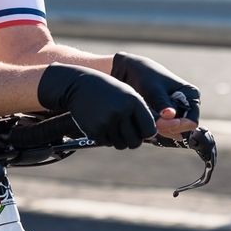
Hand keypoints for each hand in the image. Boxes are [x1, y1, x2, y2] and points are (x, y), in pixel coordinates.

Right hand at [37, 63, 155, 148]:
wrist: (78, 85)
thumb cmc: (108, 91)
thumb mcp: (127, 95)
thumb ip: (140, 113)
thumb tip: (152, 136)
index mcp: (133, 102)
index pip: (149, 130)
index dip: (145, 132)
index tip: (139, 128)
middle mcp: (121, 112)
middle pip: (135, 142)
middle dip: (132, 140)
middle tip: (125, 131)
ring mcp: (107, 122)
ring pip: (121, 145)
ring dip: (118, 139)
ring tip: (111, 124)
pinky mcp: (94, 130)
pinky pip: (106, 143)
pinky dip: (105, 137)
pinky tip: (100, 123)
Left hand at [111, 53, 200, 142]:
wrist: (132, 72)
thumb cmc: (145, 76)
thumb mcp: (154, 89)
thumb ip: (162, 104)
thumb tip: (170, 116)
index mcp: (191, 96)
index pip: (191, 122)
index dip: (177, 126)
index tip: (160, 124)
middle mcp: (187, 107)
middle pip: (181, 130)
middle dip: (166, 129)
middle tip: (149, 122)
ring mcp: (177, 114)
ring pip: (171, 132)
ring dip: (158, 129)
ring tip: (145, 118)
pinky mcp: (166, 120)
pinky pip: (162, 131)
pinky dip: (153, 128)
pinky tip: (144, 120)